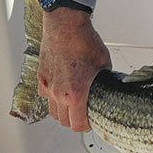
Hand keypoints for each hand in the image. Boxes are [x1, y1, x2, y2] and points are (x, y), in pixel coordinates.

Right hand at [37, 9, 111, 132]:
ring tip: (73, 105)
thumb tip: (111, 87)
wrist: (65, 25)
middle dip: (75, 121)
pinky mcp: (42, 77)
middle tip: (84, 114)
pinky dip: (52, 98)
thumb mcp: (104, 64)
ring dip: (63, 112)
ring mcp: (48, 86)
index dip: (87, 127)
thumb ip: (105, 81)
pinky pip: (45, 95)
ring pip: (53, 111)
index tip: (91, 122)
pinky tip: (61, 90)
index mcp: (75, 94)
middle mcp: (59, 93)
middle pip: (64, 122)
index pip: (78, 125)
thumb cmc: (83, 41)